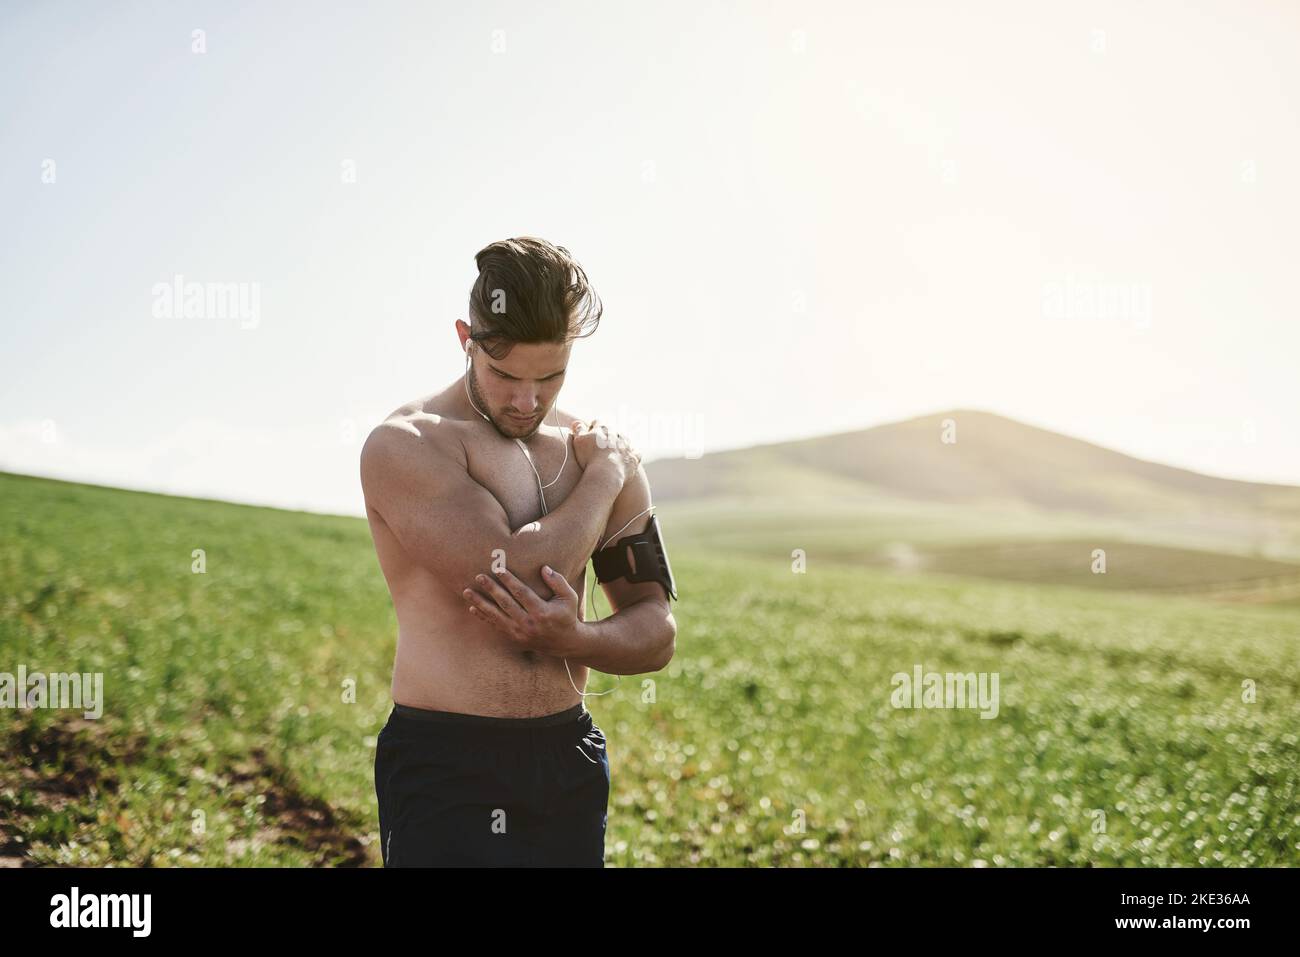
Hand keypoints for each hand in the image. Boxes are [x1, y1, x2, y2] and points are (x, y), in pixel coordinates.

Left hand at [461, 565, 585, 657]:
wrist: (565, 643)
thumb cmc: (567, 615)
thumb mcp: (570, 597)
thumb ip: (558, 582)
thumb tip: (544, 568)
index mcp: (542, 612)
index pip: (522, 594)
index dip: (510, 581)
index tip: (499, 569)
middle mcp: (529, 624)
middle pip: (506, 604)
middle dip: (491, 589)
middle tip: (479, 576)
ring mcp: (519, 633)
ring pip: (496, 616)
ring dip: (481, 603)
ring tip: (467, 592)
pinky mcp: (514, 638)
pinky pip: (495, 626)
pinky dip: (483, 617)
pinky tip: (473, 608)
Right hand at [571, 419, 640, 485]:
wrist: (606, 473)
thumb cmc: (589, 457)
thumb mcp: (579, 441)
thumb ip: (578, 429)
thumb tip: (577, 421)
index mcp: (603, 428)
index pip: (598, 422)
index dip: (592, 427)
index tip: (589, 434)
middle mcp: (617, 434)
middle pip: (612, 430)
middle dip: (607, 434)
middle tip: (600, 443)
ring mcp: (627, 446)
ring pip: (625, 439)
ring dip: (620, 442)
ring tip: (615, 449)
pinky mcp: (633, 458)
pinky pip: (636, 452)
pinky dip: (633, 453)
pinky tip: (629, 456)